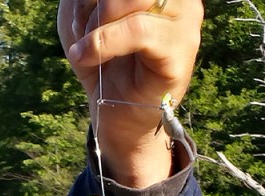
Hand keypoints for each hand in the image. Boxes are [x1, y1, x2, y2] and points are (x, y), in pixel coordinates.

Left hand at [58, 0, 203, 187]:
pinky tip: (86, 57)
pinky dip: (104, 42)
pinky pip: (140, 31)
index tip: (81, 10)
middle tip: (79, 30)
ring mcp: (185, 22)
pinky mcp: (180, 51)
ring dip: (97, 23)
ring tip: (84, 48)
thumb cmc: (100, 62)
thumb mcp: (83, 15)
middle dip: (95, 2)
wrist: (113, 115)